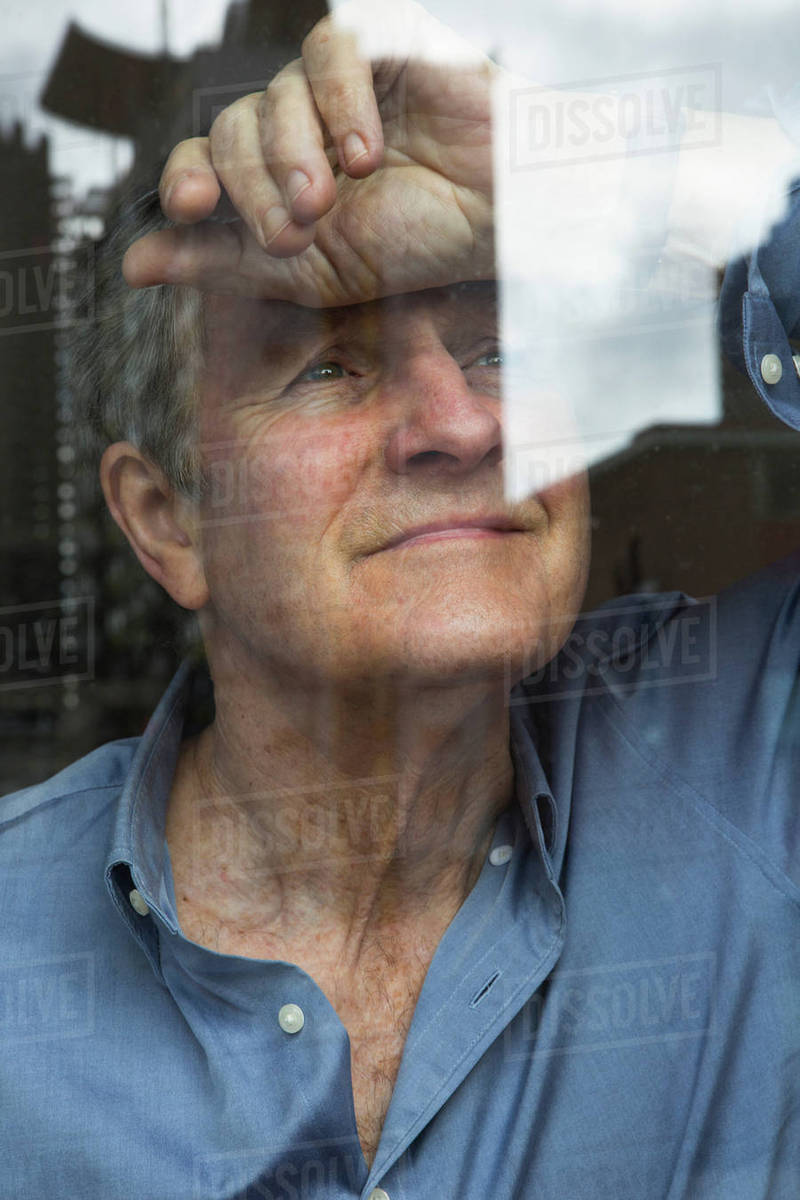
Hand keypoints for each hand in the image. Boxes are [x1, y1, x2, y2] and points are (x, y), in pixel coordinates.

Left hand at [123, 0, 495, 306]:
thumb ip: (223, 265)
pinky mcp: (380, 44)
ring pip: (270, 96)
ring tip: (333, 199)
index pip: (202, 163)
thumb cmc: (419, 247)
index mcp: (276, 182)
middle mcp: (296, 130)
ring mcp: (334, 86)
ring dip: (292, 155)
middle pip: (229, 133)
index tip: (192, 206)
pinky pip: (327, 50)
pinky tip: (368, 152)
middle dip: (252, 188)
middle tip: (294, 231)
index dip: (188, 177)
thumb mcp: (310, 275)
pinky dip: (337, 103)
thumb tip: (133, 265)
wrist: (506, 219)